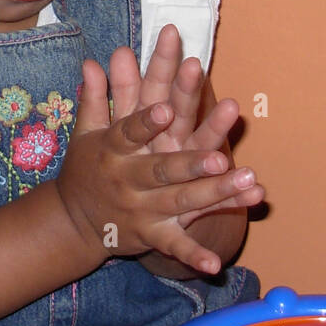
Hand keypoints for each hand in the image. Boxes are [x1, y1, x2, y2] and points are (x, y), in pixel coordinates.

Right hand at [54, 58, 259, 274]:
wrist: (72, 221)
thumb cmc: (86, 165)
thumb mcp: (85, 131)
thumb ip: (96, 97)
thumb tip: (92, 60)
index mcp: (112, 151)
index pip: (129, 133)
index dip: (146, 123)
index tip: (165, 110)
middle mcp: (127, 182)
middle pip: (162, 170)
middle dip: (192, 164)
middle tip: (221, 157)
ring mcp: (142, 211)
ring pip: (182, 202)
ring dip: (216, 195)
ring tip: (252, 183)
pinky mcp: (153, 236)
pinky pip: (177, 247)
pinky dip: (196, 256)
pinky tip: (217, 264)